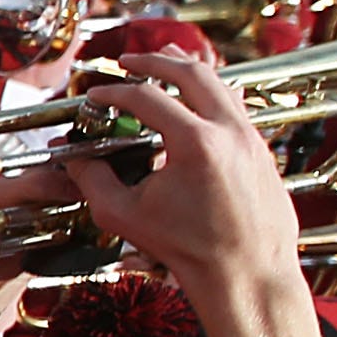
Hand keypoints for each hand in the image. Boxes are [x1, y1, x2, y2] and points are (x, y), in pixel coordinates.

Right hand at [63, 52, 295, 296]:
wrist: (248, 276)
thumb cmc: (191, 251)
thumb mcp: (124, 215)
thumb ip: (92, 179)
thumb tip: (73, 157)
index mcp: (196, 143)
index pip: (146, 97)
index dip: (114, 91)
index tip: (96, 94)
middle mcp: (230, 133)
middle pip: (192, 73)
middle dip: (156, 61)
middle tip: (129, 60)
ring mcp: (252, 140)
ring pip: (222, 85)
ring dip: (190, 70)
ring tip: (167, 62)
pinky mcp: (263, 153)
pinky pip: (237, 107)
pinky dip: (213, 93)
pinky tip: (199, 99)